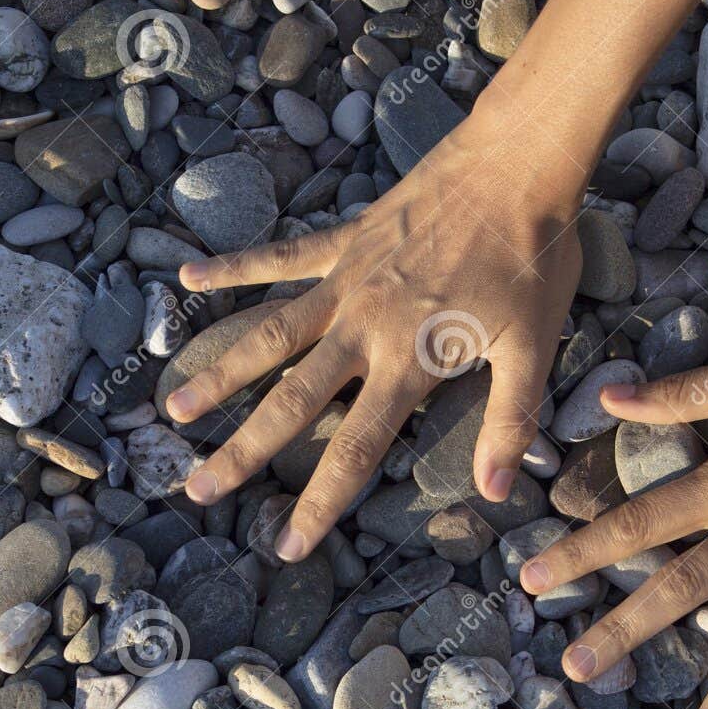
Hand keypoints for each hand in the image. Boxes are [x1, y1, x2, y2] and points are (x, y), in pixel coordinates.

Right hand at [165, 120, 583, 561]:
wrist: (517, 164)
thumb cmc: (533, 257)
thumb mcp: (534, 347)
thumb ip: (509, 421)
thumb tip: (495, 493)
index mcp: (408, 361)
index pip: (355, 450)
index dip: (321, 504)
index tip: (287, 545)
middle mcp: (363, 327)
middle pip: (290, 402)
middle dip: (242, 452)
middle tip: (195, 489)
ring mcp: (346, 282)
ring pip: (268, 336)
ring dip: (220, 374)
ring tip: (173, 408)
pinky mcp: (343, 240)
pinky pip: (278, 257)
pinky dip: (233, 266)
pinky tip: (188, 275)